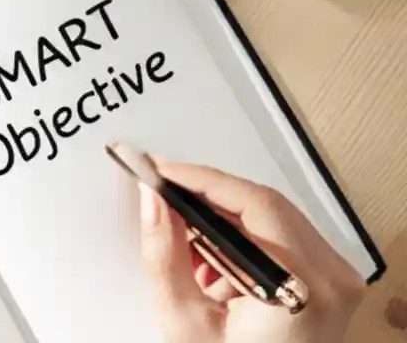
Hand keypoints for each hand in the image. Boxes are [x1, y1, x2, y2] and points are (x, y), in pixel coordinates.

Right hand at [138, 161, 365, 342]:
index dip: (200, 179)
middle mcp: (332, 282)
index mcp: (299, 290)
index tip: (161, 170)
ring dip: (225, 221)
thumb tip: (154, 200)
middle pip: (264, 206)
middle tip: (162, 193)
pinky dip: (245, 241)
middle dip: (207, 198)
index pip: (251, 204)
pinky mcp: (333, 287)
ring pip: (275, 218)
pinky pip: (287, 239)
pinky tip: (214, 265)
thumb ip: (165, 254)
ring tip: (186, 247)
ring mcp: (339, 284)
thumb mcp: (184, 323)